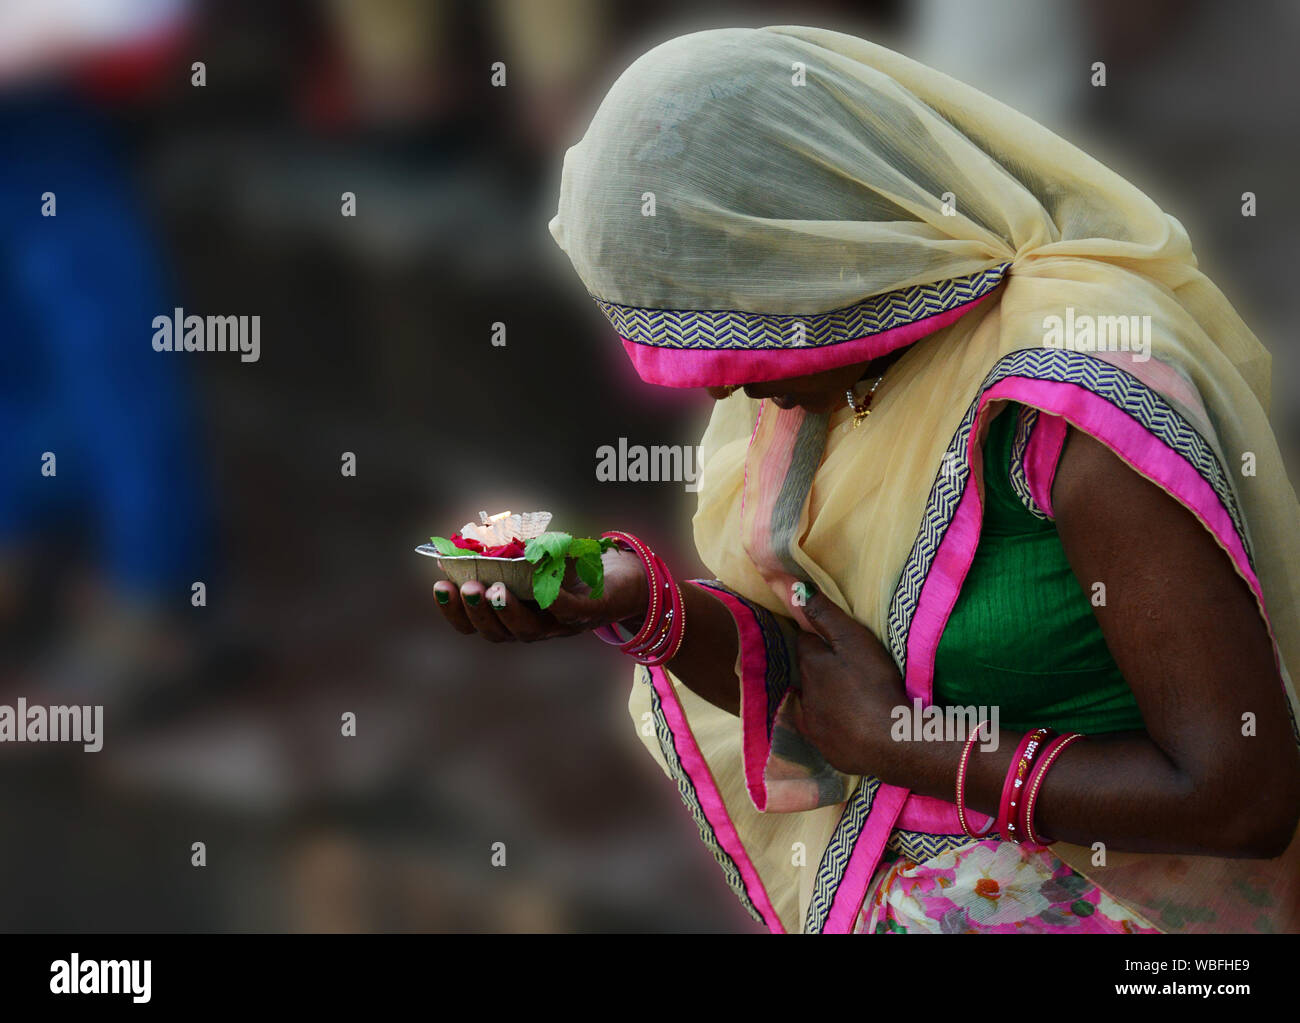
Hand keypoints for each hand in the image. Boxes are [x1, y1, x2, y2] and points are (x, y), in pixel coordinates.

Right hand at [432, 547, 647, 642]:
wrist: (621, 574)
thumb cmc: (570, 564)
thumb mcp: (532, 555)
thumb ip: (504, 550)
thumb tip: (469, 535)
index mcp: (514, 617)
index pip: (476, 624)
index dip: (455, 610)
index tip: (440, 585)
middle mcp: (535, 629)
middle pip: (498, 633)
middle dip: (479, 612)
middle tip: (468, 588)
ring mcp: (562, 626)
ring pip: (529, 630)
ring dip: (509, 612)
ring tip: (495, 589)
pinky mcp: (590, 615)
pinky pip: (568, 611)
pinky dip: (553, 600)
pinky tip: (540, 583)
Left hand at [795, 588, 908, 777]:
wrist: (892, 743)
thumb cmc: (874, 684)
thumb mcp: (853, 639)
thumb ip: (822, 614)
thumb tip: (788, 586)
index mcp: (809, 666)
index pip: (805, 643)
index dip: (819, 639)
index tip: (835, 640)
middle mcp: (803, 697)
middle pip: (808, 675)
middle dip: (821, 670)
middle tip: (848, 669)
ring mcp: (814, 728)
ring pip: (814, 705)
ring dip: (827, 700)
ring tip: (851, 698)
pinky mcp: (828, 751)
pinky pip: (828, 734)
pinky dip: (837, 728)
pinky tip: (854, 726)